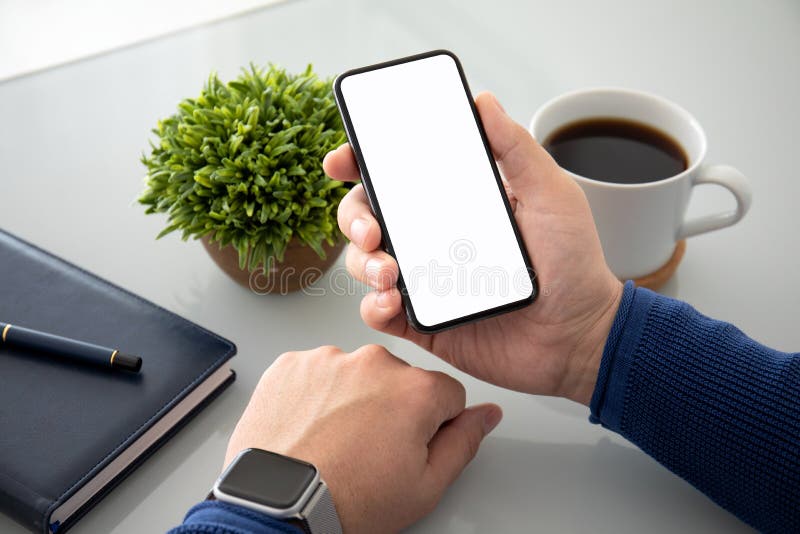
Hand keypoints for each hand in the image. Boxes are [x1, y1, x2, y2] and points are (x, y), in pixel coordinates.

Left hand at [224, 344, 501, 533]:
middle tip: (367, 449)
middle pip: (399, 380)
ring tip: (333, 440)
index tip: (408, 445)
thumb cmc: (346, 500)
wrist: (276, 505)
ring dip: (351, 397)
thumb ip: (464, 442)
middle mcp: (374, 363)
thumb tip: (486, 415)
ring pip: (356, 373)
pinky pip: (316, 371)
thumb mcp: (425, 486)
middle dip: (391, 407)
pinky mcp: (292, 363)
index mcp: (415, 390)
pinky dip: (315, 393)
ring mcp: (329, 359)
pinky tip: (310, 426)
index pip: (447, 393)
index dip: (432, 424)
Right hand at [324, 92, 622, 404]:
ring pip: (363, 263)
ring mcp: (424, 280)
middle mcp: (431, 238)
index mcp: (453, 203)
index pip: (394, 176)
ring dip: (362, 263)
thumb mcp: (549, 195)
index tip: (342, 160)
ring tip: (389, 272)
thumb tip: (484, 102)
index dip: (359, 163)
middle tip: (373, 229)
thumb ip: (516, 149)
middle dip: (354, 218)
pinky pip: (378, 312)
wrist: (580, 335)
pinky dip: (373, 306)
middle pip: (365, 216)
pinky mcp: (423, 321)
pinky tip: (391, 301)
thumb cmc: (572, 264)